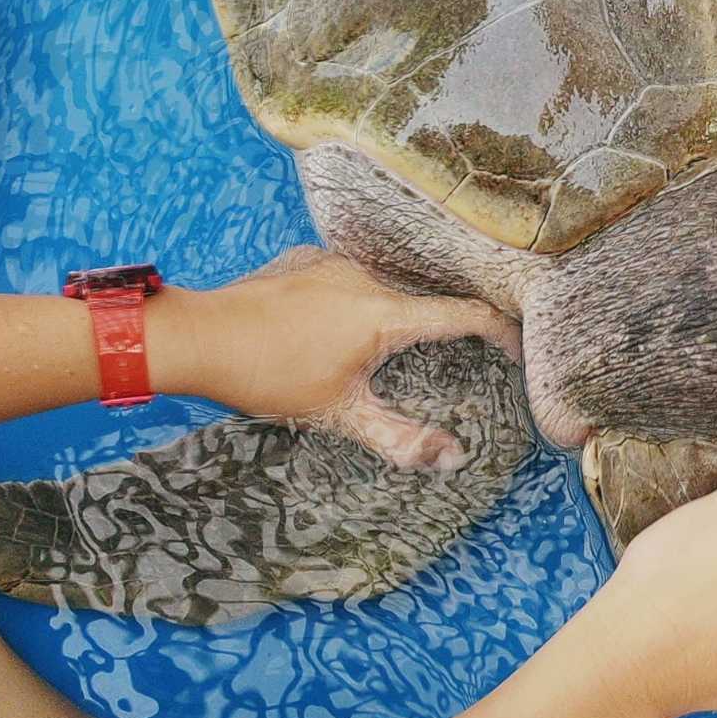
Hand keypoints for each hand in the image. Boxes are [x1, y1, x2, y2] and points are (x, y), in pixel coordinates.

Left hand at [157, 248, 517, 469]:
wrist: (199, 336)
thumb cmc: (267, 376)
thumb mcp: (338, 416)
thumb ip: (399, 438)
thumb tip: (452, 457)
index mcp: (383, 313)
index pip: (463, 314)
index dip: (500, 332)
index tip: (517, 349)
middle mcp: (366, 277)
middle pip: (426, 298)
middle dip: (447, 327)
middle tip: (460, 356)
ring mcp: (333, 263)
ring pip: (387, 285)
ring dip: (400, 313)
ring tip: (398, 345)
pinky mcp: (306, 260)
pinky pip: (350, 276)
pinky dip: (360, 300)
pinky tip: (341, 326)